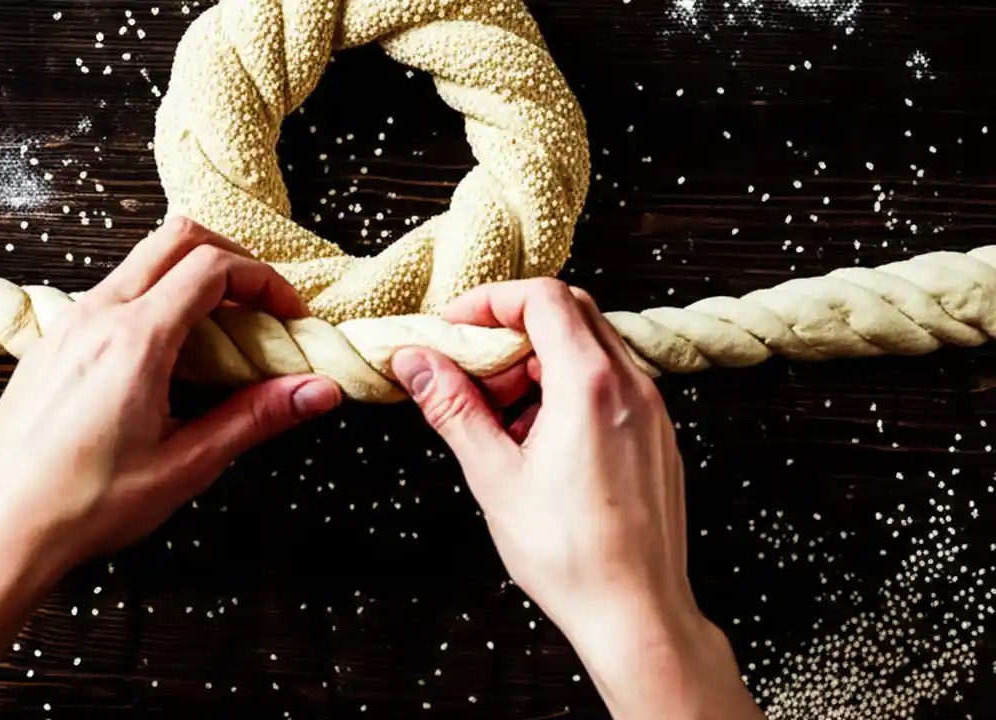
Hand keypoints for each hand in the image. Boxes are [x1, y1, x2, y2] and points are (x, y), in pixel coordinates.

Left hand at [0, 217, 341, 719]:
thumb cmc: (86, 505)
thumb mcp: (186, 465)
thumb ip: (256, 417)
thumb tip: (318, 391)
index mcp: (134, 340)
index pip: (213, 267)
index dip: (264, 280)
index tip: (289, 314)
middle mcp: (97, 316)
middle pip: (175, 237)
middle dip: (232, 258)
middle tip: (262, 304)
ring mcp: (68, 324)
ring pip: (142, 263)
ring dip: (191, 279)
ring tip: (221, 337)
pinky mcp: (51, 343)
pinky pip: (113, 294)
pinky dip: (155, 301)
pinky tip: (168, 360)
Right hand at [391, 280, 759, 718]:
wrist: (637, 612)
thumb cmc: (571, 555)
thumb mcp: (494, 476)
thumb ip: (453, 408)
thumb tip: (417, 363)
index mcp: (590, 385)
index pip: (543, 297)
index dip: (491, 301)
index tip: (456, 327)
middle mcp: (631, 385)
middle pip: (570, 311)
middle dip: (513, 330)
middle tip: (475, 374)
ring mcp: (652, 410)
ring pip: (592, 348)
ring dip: (540, 362)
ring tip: (504, 419)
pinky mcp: (657, 435)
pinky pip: (611, 383)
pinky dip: (568, 389)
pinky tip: (539, 442)